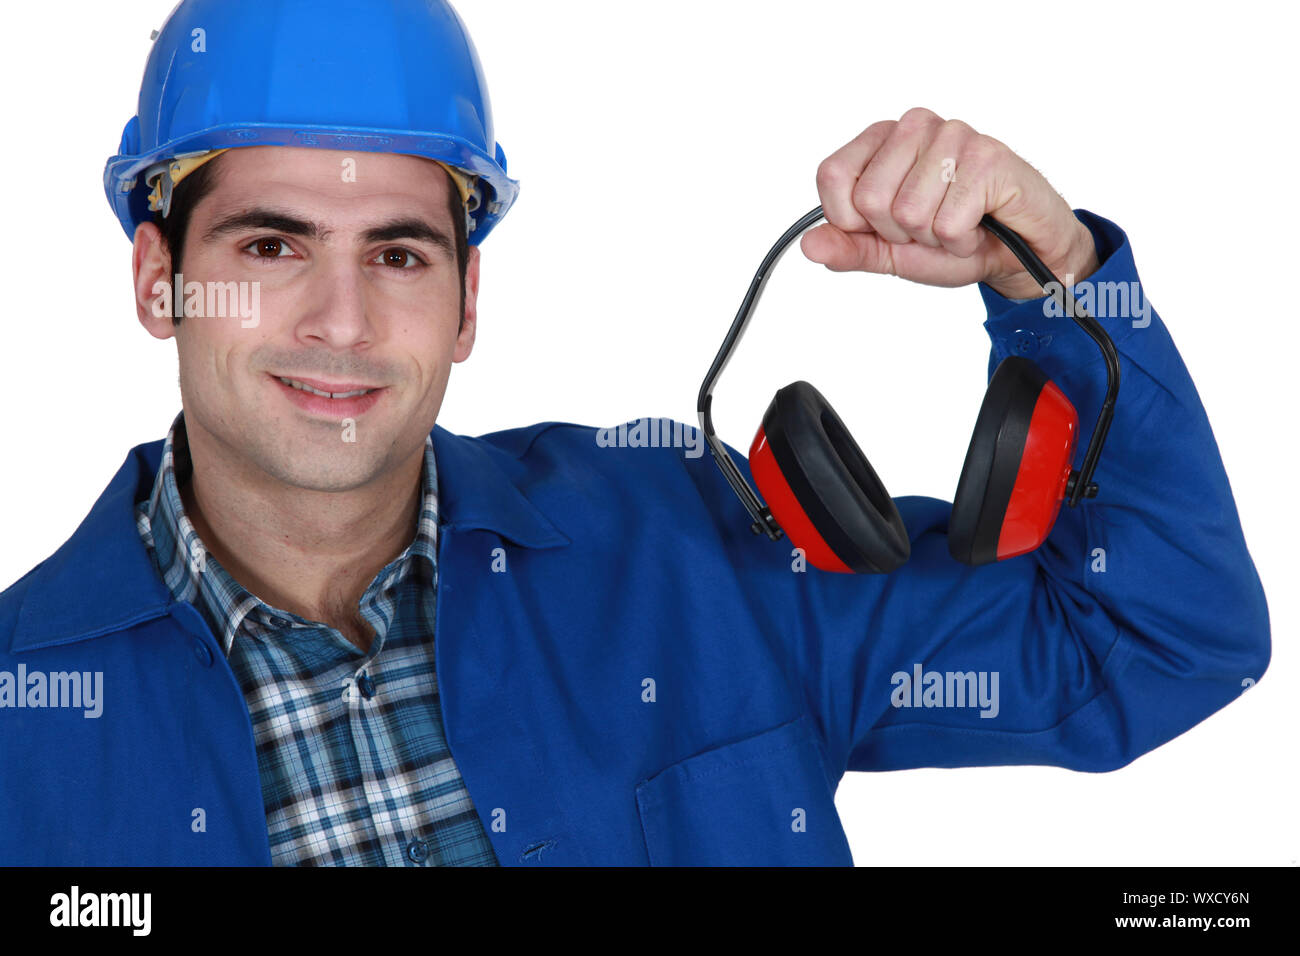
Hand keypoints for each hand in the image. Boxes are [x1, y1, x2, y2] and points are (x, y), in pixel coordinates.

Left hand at [801, 107, 1098, 299]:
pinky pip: (948, 223)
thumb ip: (848, 247)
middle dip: (899, 233)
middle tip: (929, 227)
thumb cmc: (954, 241)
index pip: (832, 177)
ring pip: (909, 213)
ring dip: (934, 238)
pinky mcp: (987, 156)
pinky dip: (961, 242)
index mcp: (882, 141)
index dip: (853, 220)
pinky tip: (977, 226)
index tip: (886, 226)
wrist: (1017, 252)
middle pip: (870, 200)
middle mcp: (914, 127)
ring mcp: (952, 136)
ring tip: (955, 225)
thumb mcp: (889, 252)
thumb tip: (808, 245)